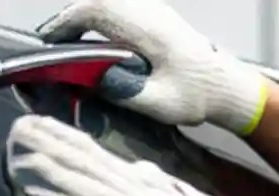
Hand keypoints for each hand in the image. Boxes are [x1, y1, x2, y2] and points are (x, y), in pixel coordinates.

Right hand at [36, 0, 269, 135]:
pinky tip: (94, 40)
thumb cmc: (199, 95)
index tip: (49, 40)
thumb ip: (124, 92)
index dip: (67, 23)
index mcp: (149, 29)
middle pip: (98, 2)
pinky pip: (121, 9)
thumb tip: (92, 80)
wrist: (229, 87)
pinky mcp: (157, 19)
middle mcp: (151, 13)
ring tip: (67, 42)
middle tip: (51, 42)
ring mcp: (155, 12)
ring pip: (109, 3)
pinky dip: (101, 20)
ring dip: (85, 18)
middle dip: (70, 20)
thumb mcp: (160, 103)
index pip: (97, 11)